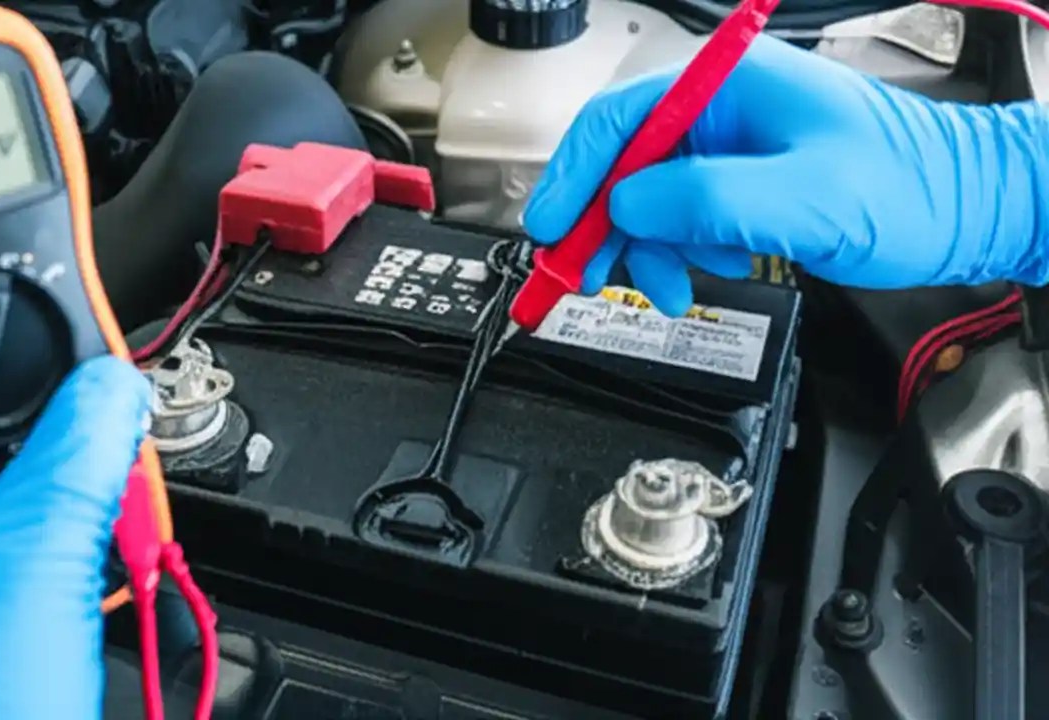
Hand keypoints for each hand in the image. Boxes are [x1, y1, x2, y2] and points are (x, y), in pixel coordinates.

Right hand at [523, 35, 1048, 316]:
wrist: (970, 210)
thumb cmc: (909, 188)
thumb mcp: (800, 198)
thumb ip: (703, 200)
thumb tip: (624, 206)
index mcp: (727, 86)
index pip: (617, 121)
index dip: (572, 178)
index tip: (548, 230)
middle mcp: (721, 109)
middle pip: (624, 165)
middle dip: (605, 226)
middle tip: (590, 276)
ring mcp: (731, 145)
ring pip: (650, 200)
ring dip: (651, 250)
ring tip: (673, 290)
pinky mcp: (742, 181)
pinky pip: (686, 216)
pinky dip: (687, 252)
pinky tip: (720, 269)